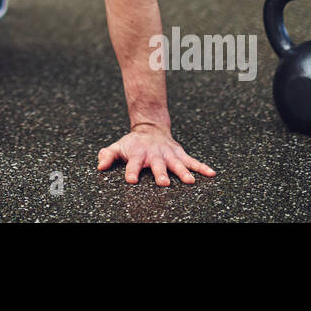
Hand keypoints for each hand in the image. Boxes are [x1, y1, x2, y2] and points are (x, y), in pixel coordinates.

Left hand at [96, 123, 215, 185]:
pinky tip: (211, 173)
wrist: (150, 128)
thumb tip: (99, 166)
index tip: (131, 180)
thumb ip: (108, 155)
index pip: (133, 163)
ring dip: (183, 171)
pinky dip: (202, 167)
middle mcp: (154, 154)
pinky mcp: (180, 154)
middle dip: (161, 173)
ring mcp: (168, 154)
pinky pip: (192, 161)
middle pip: (157, 165)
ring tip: (190, 181)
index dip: (131, 171)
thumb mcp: (118, 147)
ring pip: (177, 163)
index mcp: (138, 154)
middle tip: (164, 183)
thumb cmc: (132, 143)